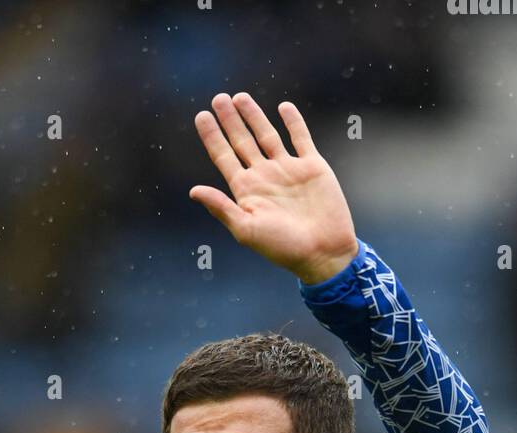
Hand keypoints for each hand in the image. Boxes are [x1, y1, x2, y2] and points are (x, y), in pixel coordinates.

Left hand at [189, 93, 358, 285]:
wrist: (323, 252)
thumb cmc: (283, 248)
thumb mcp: (246, 230)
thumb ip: (221, 208)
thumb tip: (193, 191)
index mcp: (247, 191)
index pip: (224, 157)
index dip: (212, 137)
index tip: (201, 116)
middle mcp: (265, 177)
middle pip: (242, 141)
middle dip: (230, 120)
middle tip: (218, 98)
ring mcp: (288, 170)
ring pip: (267, 135)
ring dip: (254, 116)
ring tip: (240, 97)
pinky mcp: (312, 167)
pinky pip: (301, 138)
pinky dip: (293, 122)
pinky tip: (283, 107)